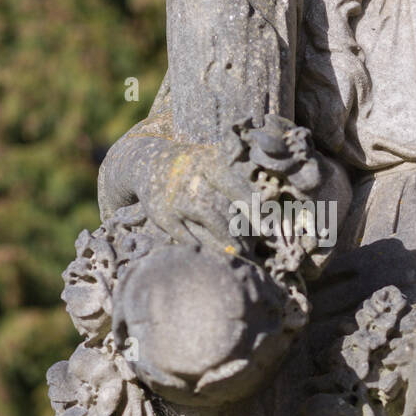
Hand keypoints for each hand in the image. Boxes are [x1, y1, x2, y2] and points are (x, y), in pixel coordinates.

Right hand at [105, 136, 256, 251]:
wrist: (147, 163)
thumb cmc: (192, 166)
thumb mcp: (212, 160)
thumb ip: (237, 178)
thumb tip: (267, 205)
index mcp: (208, 163)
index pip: (235, 188)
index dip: (253, 210)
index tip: (268, 229)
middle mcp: (190, 180)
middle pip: (222, 211)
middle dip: (241, 232)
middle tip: (255, 248)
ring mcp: (175, 200)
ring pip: (208, 225)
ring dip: (227, 243)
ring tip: (242, 253)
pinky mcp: (162, 216)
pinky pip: (188, 238)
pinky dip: (206, 248)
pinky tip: (219, 256)